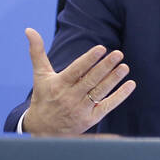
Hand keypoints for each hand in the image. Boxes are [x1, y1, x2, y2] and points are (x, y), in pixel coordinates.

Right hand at [21, 28, 135, 135]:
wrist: (42, 130)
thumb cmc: (43, 97)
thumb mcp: (40, 76)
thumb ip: (37, 53)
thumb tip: (29, 29)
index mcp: (58, 85)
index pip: (76, 70)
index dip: (88, 60)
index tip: (101, 48)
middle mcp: (69, 97)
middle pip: (90, 80)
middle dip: (105, 67)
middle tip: (118, 54)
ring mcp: (80, 109)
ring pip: (100, 92)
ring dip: (113, 79)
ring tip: (124, 67)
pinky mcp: (90, 119)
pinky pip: (107, 106)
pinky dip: (120, 96)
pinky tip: (130, 84)